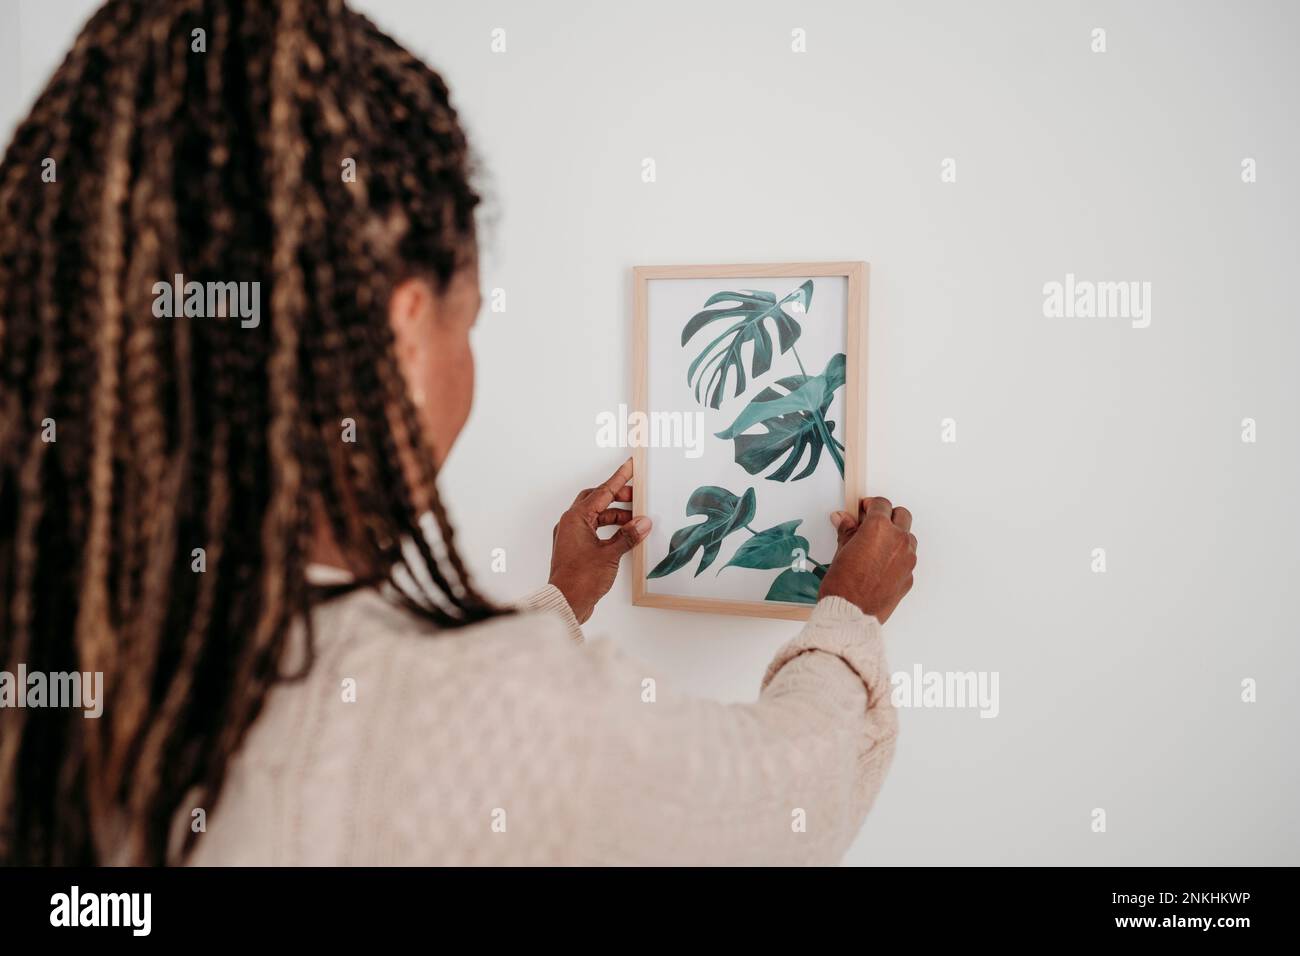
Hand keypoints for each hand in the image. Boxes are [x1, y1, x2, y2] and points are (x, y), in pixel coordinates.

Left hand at [548, 458, 651, 623]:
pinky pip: (594, 530)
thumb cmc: (580, 579)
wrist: (565, 603)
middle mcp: (570, 524)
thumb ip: (628, 536)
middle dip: (617, 497)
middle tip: (636, 497)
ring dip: (616, 516)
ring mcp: (572, 536)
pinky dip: (610, 529)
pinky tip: (624, 535)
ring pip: (596, 516)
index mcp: (575, 519)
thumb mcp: (610, 555)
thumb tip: (643, 523)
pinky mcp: (576, 549)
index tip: (630, 467)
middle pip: (596, 500)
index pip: (602, 492)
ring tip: (635, 521)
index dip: (619, 479)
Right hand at [818, 497, 916, 622]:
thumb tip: (843, 519)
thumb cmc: (843, 585)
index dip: (870, 505)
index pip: (881, 504)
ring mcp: (907, 559)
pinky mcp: (909, 577)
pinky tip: (881, 567)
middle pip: (902, 515)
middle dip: (888, 516)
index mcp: (879, 528)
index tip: (863, 510)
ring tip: (877, 548)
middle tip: (872, 524)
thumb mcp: (841, 552)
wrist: (851, 614)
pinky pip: (907, 560)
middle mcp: (898, 540)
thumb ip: (847, 532)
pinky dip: (897, 559)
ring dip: (896, 537)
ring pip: (908, 538)